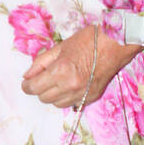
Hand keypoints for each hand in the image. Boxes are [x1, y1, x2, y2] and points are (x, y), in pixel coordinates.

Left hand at [21, 25, 142, 108]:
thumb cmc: (89, 40)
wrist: (117, 44)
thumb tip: (27, 75)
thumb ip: (41, 62)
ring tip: (58, 80)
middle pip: (44, 98)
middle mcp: (70, 86)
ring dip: (53, 94)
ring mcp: (82, 94)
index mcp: (61, 71)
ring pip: (56, 104)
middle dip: (40, 88)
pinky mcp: (91, 97)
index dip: (27, 85)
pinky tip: (70, 85)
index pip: (34, 87)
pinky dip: (66, 97)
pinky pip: (71, 104)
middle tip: (43, 77)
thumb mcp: (61, 47)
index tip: (27, 82)